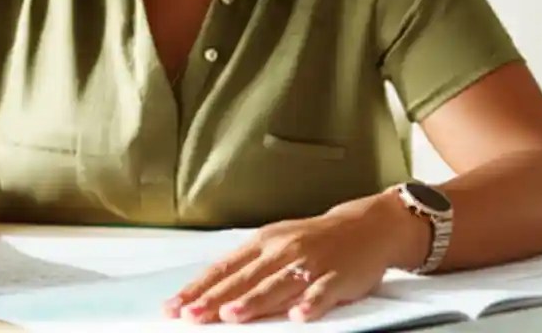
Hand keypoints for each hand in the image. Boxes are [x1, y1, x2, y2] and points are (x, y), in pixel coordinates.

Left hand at [165, 196, 418, 323]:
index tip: (175, 306)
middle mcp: (283, 250)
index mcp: (263, 242)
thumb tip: (211, 291)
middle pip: (244, 279)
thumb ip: (248, 268)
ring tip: (232, 315)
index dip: (199, 288)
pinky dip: (311, 303)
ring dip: (254, 301)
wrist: (366, 226)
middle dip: (215, 299)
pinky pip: (323, 291)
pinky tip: (300, 316)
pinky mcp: (338, 276)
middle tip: (192, 316)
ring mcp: (311, 262)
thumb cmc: (315, 240)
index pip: (224, 268)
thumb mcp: (277, 245)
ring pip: (278, 285)